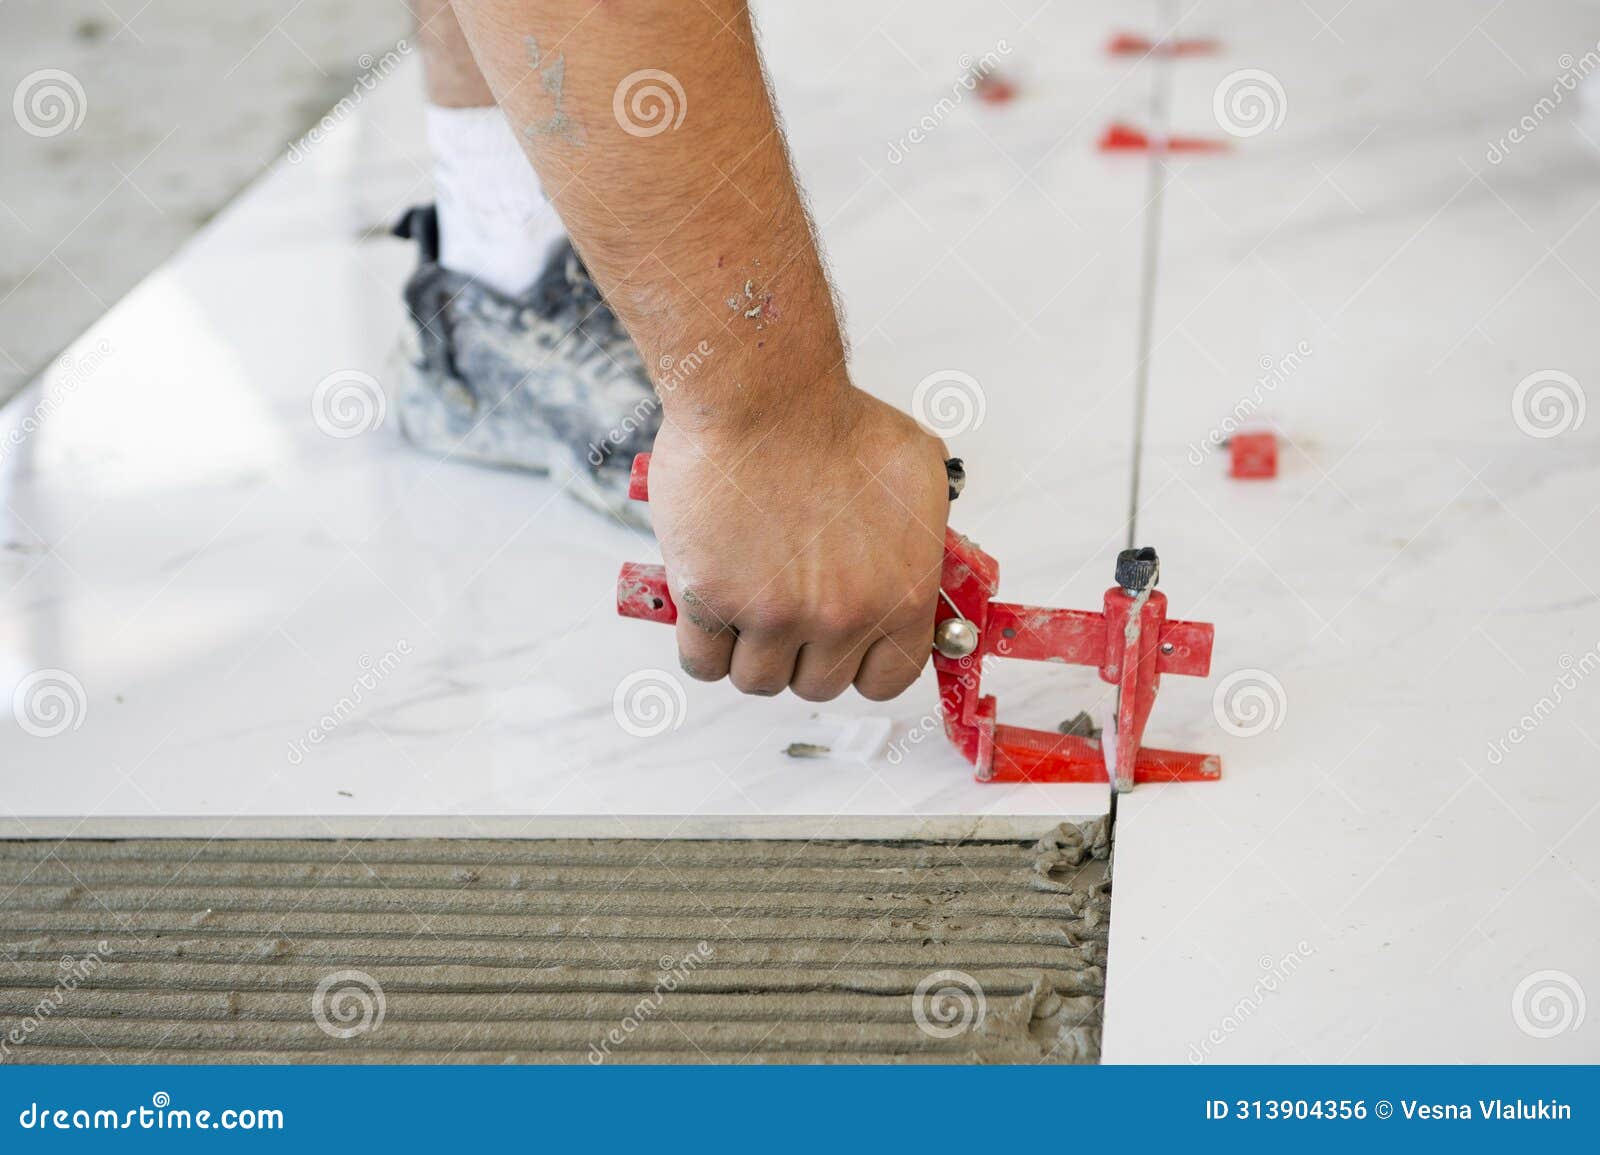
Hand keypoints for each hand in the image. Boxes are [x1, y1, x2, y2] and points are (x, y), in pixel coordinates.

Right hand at [646, 383, 948, 700]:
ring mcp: (776, 614)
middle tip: (785, 610)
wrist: (763, 392)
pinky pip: (703, 662)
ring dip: (748, 651)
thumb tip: (926, 560)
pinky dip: (702, 644)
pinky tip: (705, 610)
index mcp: (901, 595)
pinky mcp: (713, 600)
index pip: (888, 679)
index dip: (859, 663)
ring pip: (758, 679)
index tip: (840, 645)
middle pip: (817, 684)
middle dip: (800, 653)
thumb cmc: (835, 419)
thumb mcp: (919, 474)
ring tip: (744, 605)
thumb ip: (925, 534)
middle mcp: (844, 616)